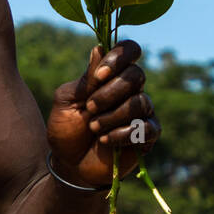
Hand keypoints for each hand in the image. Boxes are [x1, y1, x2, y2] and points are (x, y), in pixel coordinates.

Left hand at [46, 39, 159, 188]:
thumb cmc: (66, 130)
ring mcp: (141, 112)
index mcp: (111, 75)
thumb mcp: (67, 100)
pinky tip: (105, 141)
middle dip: (109, 92)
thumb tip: (99, 48)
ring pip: (140, 102)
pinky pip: (146, 127)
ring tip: (93, 128)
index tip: (99, 75)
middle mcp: (130, 90)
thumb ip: (85, 79)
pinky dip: (122, 134)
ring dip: (112, 116)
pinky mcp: (146, 136)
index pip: (130, 50)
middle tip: (89, 108)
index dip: (119, 57)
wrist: (68, 165)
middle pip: (136, 75)